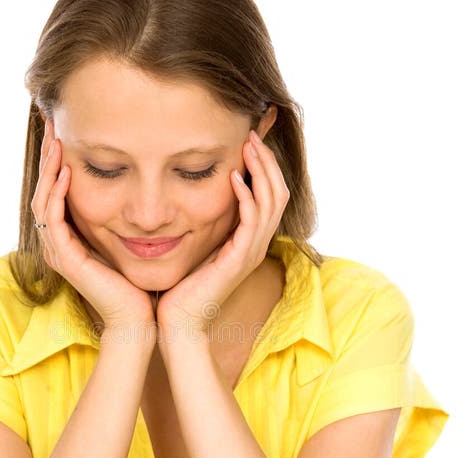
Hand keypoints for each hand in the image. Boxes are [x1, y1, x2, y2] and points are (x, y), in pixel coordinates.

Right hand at [31, 120, 157, 337]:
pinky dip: (58, 193)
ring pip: (43, 199)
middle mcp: (56, 242)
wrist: (137, 319)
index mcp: (67, 237)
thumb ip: (121, 216)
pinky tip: (66, 170)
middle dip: (48, 155)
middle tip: (53, 121)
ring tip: (56, 138)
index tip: (66, 128)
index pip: (54, 190)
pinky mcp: (65, 259)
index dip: (56, 159)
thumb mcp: (126, 239)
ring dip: (49, 167)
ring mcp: (57, 251)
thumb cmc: (136, 283)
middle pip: (43, 188)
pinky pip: (53, 218)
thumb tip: (134, 184)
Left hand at [156, 130, 289, 337]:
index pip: (270, 196)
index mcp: (249, 240)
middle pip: (278, 193)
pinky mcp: (239, 260)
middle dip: (267, 161)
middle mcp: (256, 244)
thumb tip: (195, 197)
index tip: (249, 141)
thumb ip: (206, 224)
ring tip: (248, 146)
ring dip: (261, 171)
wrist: (180, 322)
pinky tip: (234, 178)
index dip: (264, 167)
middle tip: (253, 134)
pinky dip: (247, 197)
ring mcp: (251, 252)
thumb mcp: (198, 247)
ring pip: (272, 202)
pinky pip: (252, 222)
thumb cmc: (183, 288)